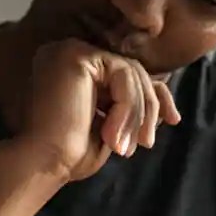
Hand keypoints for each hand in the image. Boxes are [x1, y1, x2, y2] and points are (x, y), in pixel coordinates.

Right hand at [17, 39, 180, 181]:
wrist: (43, 165)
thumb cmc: (69, 155)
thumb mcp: (111, 126)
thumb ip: (129, 106)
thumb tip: (163, 96)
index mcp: (72, 68)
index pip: (124, 71)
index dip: (152, 95)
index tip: (172, 119)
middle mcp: (68, 52)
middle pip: (131, 69)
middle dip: (148, 107)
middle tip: (147, 142)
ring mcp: (70, 50)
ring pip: (131, 72)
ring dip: (136, 114)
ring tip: (125, 147)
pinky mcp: (77, 56)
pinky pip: (123, 74)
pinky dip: (127, 108)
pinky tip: (113, 136)